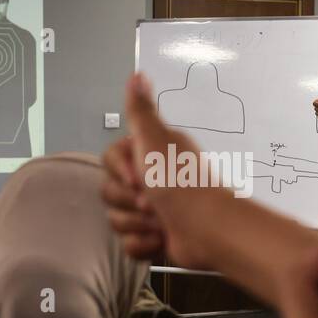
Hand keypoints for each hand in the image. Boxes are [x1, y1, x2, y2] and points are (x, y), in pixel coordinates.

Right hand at [101, 74, 219, 268]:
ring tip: (159, 221)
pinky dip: (143, 244)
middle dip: (127, 200)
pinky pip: (128, 243)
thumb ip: (140, 109)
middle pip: (110, 190)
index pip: (110, 159)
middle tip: (151, 201)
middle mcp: (152, 178)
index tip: (137, 176)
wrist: (207, 229)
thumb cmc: (181, 184)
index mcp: (151, 153)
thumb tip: (137, 73)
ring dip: (136, 223)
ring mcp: (153, 209)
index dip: (118, 171)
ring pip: (117, 218)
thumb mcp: (155, 139)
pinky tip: (160, 238)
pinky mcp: (156, 235)